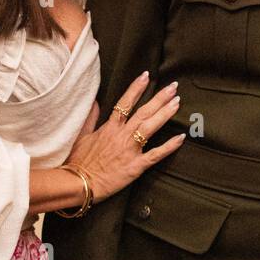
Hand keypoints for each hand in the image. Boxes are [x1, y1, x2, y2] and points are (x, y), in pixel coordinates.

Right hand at [65, 71, 185, 201]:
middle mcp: (122, 135)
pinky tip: (181, 137)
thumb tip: (95, 101)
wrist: (78, 183)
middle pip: (143, 112)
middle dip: (159, 98)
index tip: (146, 76)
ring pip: (150, 127)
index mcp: (110, 127)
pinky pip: (155, 154)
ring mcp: (130, 149)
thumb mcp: (81, 136)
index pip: (125, 103)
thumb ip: (90, 118)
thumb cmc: (78, 162)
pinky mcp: (136, 166)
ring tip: (177, 102)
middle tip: (173, 87)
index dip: (136, 88)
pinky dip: (169, 146)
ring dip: (165, 114)